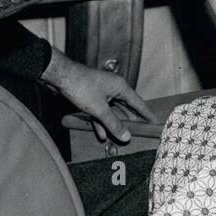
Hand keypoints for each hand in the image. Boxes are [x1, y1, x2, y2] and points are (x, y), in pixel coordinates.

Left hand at [41, 50, 155, 143]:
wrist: (60, 77)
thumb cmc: (82, 87)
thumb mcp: (100, 109)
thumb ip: (114, 124)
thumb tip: (127, 137)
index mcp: (120, 88)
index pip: (138, 103)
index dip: (147, 114)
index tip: (155, 123)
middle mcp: (113, 89)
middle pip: (126, 108)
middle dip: (130, 122)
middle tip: (139, 134)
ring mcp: (102, 93)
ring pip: (112, 112)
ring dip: (114, 125)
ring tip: (120, 139)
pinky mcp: (91, 97)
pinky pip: (100, 112)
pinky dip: (101, 123)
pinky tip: (101, 135)